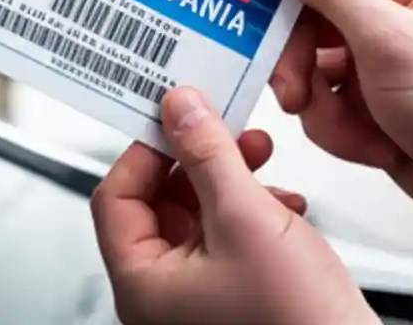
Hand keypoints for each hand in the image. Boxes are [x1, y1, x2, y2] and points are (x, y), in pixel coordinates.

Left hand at [92, 86, 375, 324]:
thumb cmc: (297, 323)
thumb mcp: (246, 217)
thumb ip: (209, 155)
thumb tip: (179, 109)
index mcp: (142, 283)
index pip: (114, 196)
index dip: (146, 150)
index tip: (177, 118)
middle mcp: (161, 296)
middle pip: (156, 203)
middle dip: (197, 161)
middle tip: (225, 130)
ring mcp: (196, 300)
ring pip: (196, 217)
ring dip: (229, 181)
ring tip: (260, 159)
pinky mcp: (232, 298)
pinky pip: (226, 240)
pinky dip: (252, 212)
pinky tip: (284, 204)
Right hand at [266, 0, 412, 232]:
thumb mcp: (393, 42)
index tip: (254, 23)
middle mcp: (386, 19)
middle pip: (302, 26)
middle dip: (301, 70)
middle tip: (299, 95)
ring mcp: (375, 65)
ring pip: (306, 76)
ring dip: (326, 113)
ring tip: (364, 132)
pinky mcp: (368, 106)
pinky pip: (322, 112)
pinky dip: (341, 135)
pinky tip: (378, 146)